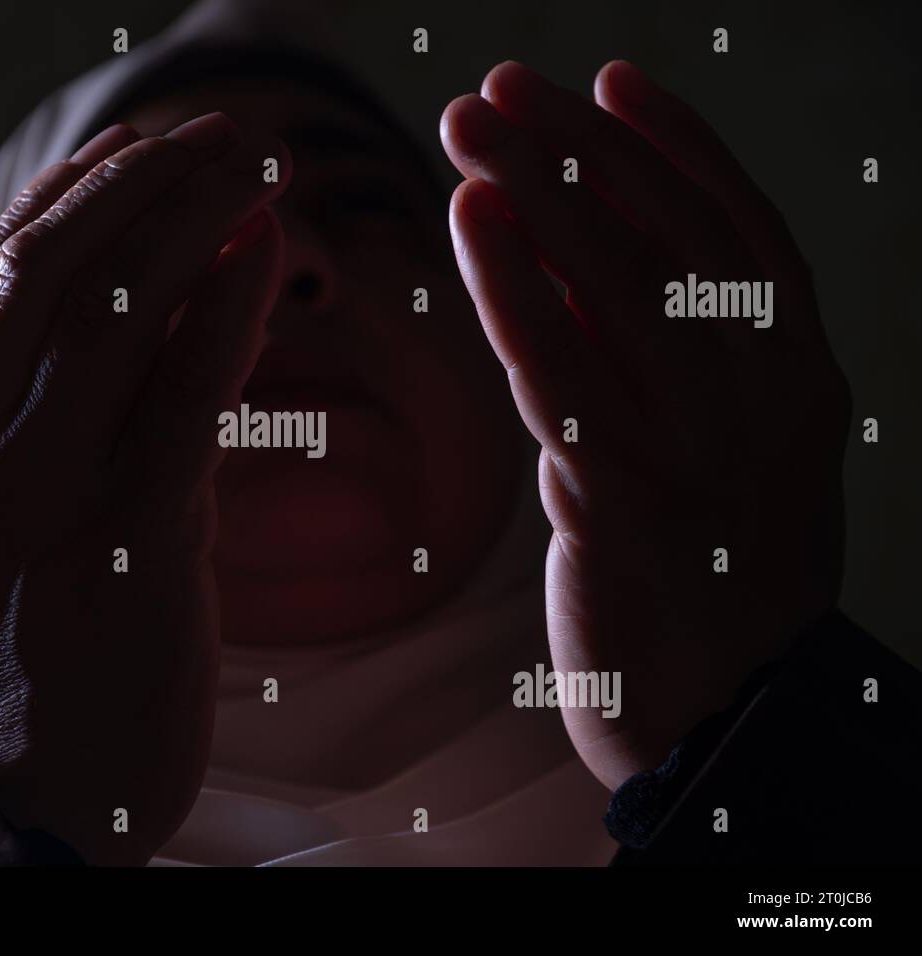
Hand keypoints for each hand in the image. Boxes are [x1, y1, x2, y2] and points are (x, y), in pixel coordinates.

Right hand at [0, 113, 288, 862]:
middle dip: (124, 183)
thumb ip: (34, 440)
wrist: (17, 805)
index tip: (119, 151)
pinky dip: (220, 311)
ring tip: (243, 163)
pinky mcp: (129, 544)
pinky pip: (179, 398)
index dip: (51, 200)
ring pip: (101, 315)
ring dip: (178, 218)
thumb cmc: (17, 671)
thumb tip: (129, 346)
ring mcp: (41, 496)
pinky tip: (259, 254)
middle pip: (36, 271)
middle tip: (204, 134)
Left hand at [440, 61, 849, 788]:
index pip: (740, 228)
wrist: (720, 719)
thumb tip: (570, 261)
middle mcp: (761, 399)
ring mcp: (697, 450)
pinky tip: (471, 227)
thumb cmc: (708, 576)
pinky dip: (513, 289)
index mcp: (799, 378)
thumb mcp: (716, 453)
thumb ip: (662, 365)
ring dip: (534, 196)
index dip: (674, 145)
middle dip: (575, 152)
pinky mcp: (620, 502)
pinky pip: (557, 372)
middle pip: (664, 239)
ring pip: (612, 288)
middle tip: (496, 90)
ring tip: (470, 129)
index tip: (608, 81)